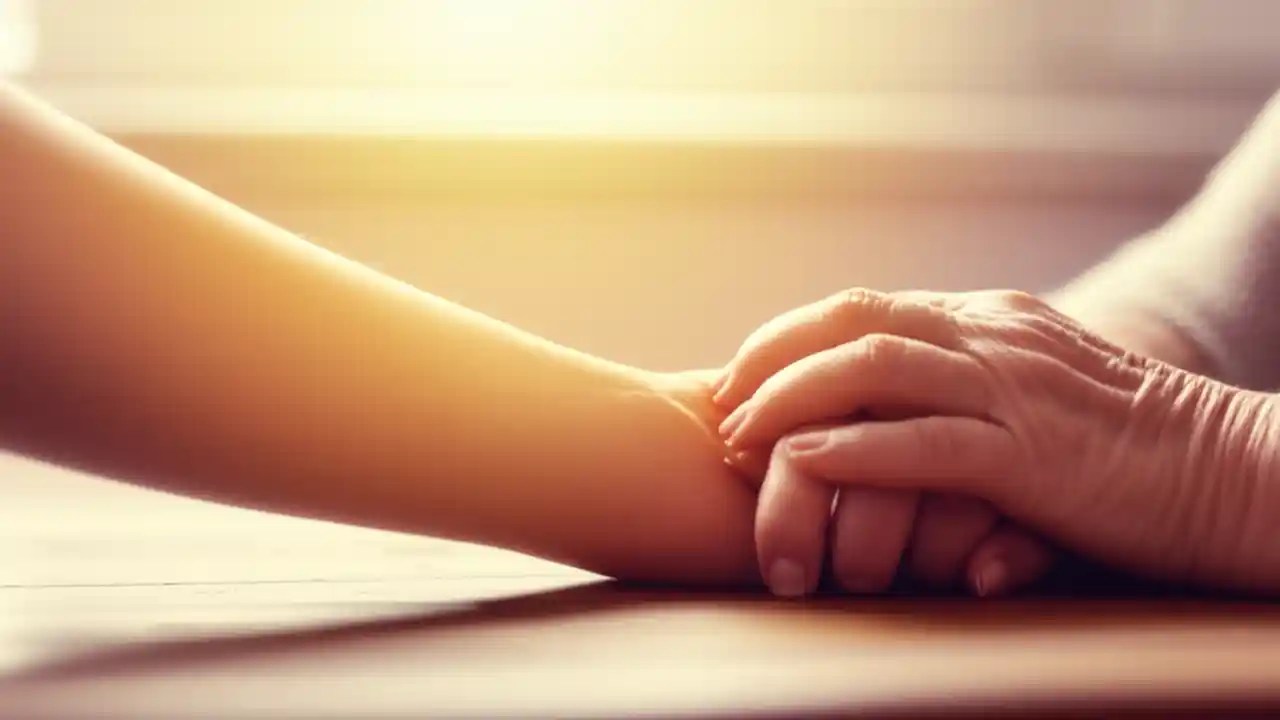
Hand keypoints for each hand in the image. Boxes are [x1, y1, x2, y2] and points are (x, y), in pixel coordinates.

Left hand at [718, 288, 1279, 592]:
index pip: (863, 307)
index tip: (739, 375)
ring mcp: (1013, 391)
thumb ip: (963, 381)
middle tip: (722, 406)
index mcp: (987, 320)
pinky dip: (854, 451)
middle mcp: (991, 339)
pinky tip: (804, 464)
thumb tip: (884, 404)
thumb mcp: (1033, 390)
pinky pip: (925, 443)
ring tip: (743, 439)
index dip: (787, 338)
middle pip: (853, 324)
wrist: (1228, 473)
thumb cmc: (1122, 448)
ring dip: (792, 403)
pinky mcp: (1034, 456)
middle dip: (772, 361)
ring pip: (875, 373)